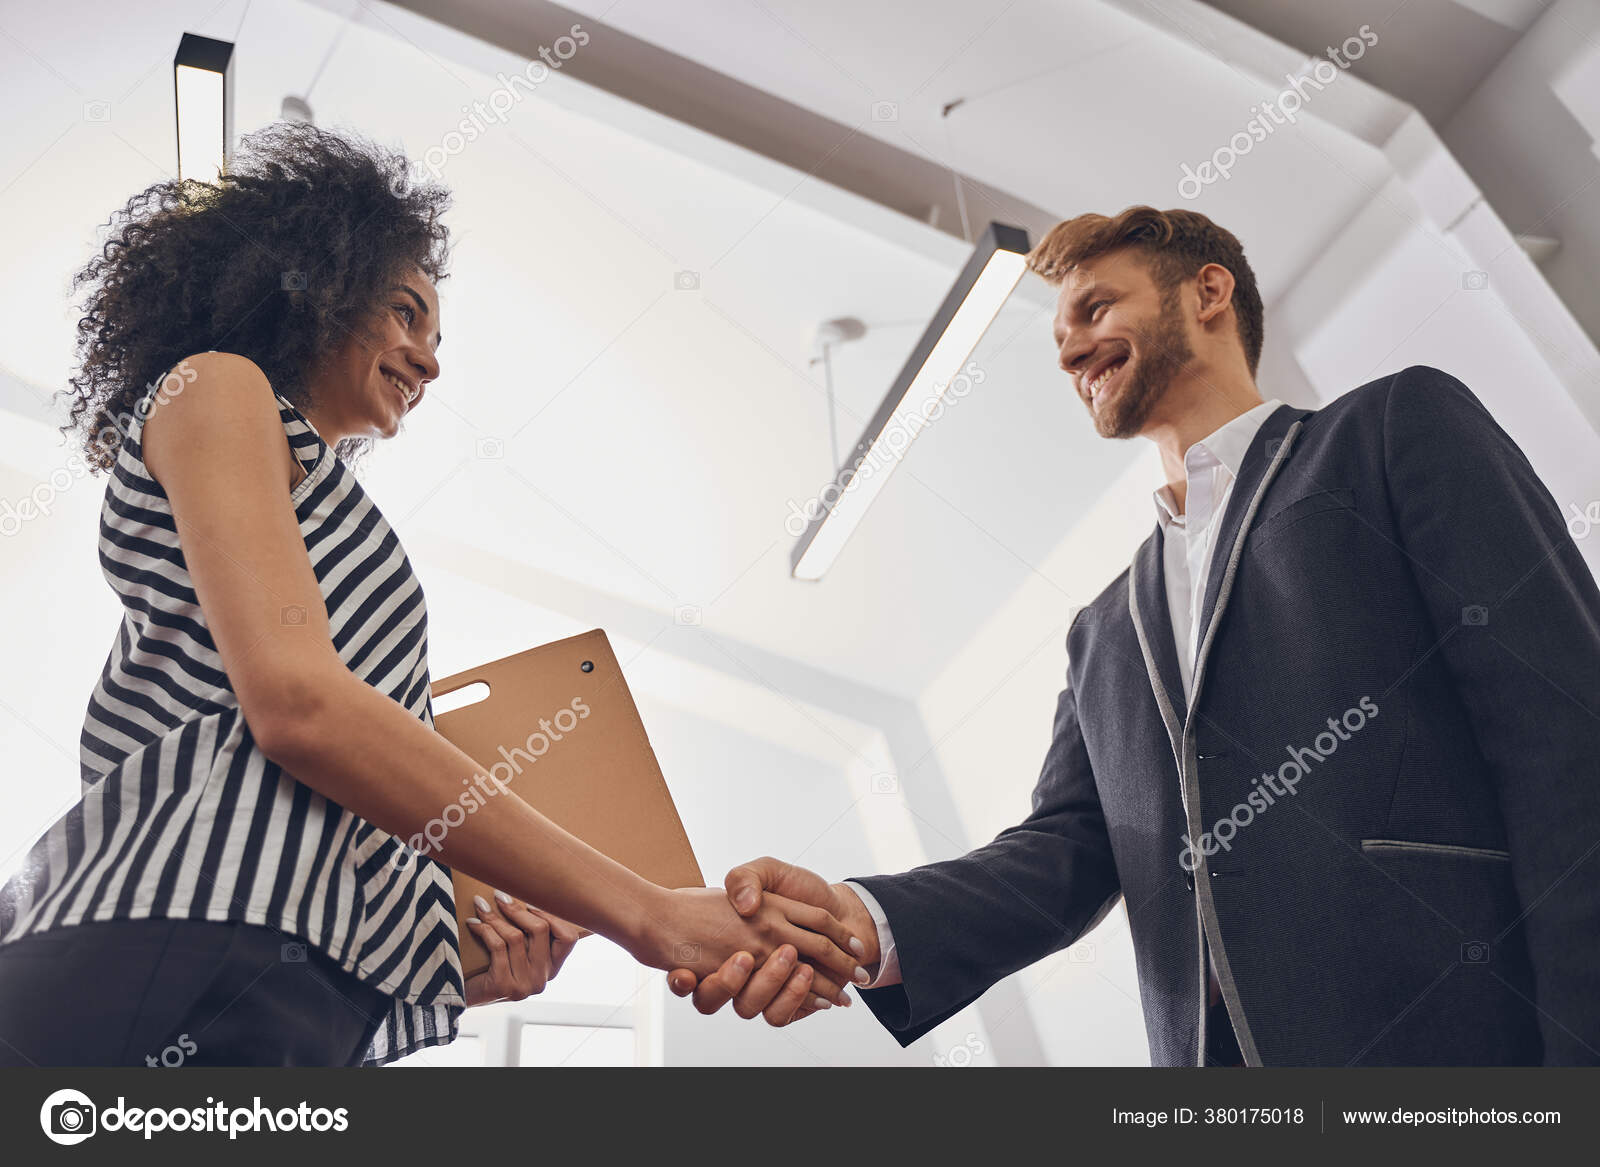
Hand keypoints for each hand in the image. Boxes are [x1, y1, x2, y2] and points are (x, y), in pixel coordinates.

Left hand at [463, 889, 586, 1006]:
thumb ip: (526, 933)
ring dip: (495, 917)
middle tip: (499, 896)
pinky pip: (497, 946)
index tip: (527, 902)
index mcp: (551, 969)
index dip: (550, 915)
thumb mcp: (514, 950)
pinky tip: (472, 922)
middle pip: (541, 930)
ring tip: (480, 905)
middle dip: (518, 909)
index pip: (569, 937)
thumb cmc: (487, 966)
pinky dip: (484, 929)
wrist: (462, 996)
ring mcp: (525, 985)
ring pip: (515, 937)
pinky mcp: (504, 986)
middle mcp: (542, 979)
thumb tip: (522, 894)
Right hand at [667, 857, 878, 1022]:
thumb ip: (745, 878)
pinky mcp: (788, 1001)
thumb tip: (745, 907)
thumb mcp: (766, 870)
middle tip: (751, 957)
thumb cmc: (800, 887)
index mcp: (728, 940)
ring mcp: (765, 984)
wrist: (841, 906)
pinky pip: (780, 1014)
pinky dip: (794, 1000)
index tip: (686, 973)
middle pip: (719, 994)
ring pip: (752, 1005)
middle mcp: (743, 966)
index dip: (681, 980)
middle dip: (730, 982)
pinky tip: (809, 979)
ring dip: (770, 986)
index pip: (691, 971)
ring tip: (799, 964)